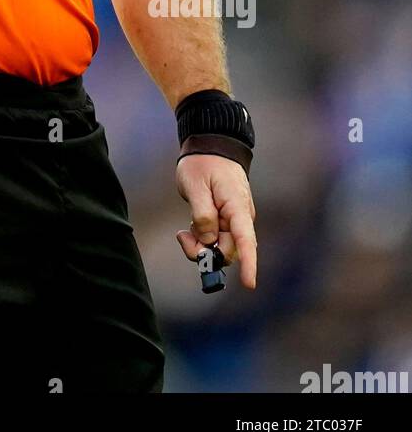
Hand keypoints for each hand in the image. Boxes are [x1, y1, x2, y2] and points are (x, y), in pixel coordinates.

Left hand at [175, 154, 256, 288]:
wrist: (211, 146)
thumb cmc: (202, 163)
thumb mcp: (195, 186)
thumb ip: (202, 215)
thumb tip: (209, 240)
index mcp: (236, 206)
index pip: (246, 240)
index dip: (249, 264)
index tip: (249, 284)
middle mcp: (240, 216)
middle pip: (229, 249)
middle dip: (206, 252)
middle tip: (183, 237)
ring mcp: (234, 219)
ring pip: (221, 246)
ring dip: (202, 245)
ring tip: (184, 230)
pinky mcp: (226, 220)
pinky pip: (216, 238)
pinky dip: (202, 238)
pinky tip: (190, 226)